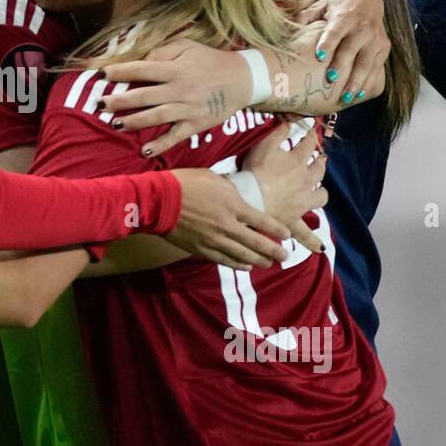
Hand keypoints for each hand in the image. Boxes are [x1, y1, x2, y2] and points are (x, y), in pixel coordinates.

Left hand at [99, 39, 246, 153]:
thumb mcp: (187, 47)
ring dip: (134, 121)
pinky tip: (144, 150)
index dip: (119, 72)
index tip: (100, 74)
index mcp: (174, 69)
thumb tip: (141, 63)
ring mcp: (187, 109)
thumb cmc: (210, 60)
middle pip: (143, 96)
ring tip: (115, 124)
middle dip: (119, 100)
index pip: (141, 70)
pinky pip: (175, 137)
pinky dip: (160, 145)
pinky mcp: (195, 124)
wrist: (242, 79)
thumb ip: (162, 53)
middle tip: (100, 104)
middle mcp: (179, 89)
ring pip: (155, 117)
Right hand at [167, 168, 290, 270]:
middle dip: (274, 251)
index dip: (277, 230)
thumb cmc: (185, 184)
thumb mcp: (213, 178)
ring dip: (259, 261)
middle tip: (285, 256)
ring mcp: (215, 240)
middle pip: (257, 243)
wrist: (159, 201)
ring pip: (243, 256)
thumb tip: (238, 196)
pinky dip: (237, 264)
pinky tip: (246, 267)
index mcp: (234, 206)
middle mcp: (228, 226)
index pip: (263, 222)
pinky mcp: (201, 249)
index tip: (286, 235)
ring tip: (269, 264)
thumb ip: (230, 190)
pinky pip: (224, 260)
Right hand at [242, 121, 326, 251]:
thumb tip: (289, 119)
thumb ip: (278, 132)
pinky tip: (318, 248)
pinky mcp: (294, 220)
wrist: (250, 199)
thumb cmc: (253, 172)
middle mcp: (305, 182)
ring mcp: (302, 202)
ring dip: (320, 194)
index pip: (308, 145)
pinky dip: (311, 240)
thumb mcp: (263, 145)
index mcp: (298, 162)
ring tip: (318, 193)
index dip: (310, 137)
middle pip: (318, 170)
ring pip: (320, 197)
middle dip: (319, 164)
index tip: (311, 132)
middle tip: (318, 161)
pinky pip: (305, 233)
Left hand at [294, 0, 388, 101]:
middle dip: (342, 66)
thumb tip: (287, 30)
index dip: (328, 43)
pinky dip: (369, 82)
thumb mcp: (320, 4)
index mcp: (345, 15)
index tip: (319, 57)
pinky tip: (359, 95)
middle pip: (352, 49)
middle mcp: (363, 27)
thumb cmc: (336, 4)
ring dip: (357, 81)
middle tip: (330, 82)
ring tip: (346, 97)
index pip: (336, 31)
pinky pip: (377, 67)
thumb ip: (305, 17)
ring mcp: (376, 38)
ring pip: (367, 62)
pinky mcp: (383, 47)